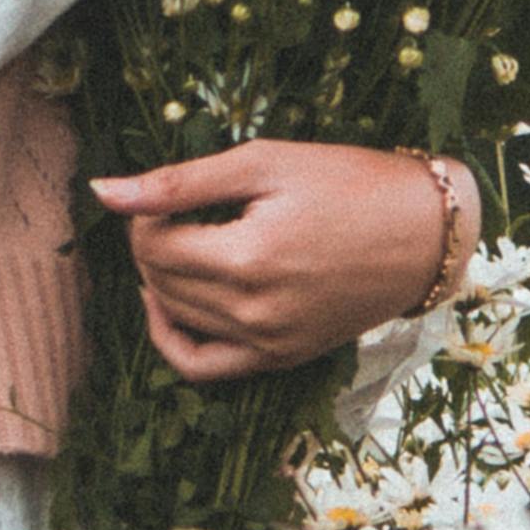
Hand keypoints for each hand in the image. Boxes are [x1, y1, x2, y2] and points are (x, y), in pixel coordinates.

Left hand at [93, 138, 457, 384]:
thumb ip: (179, 181)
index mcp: (248, 258)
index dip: (146, 214)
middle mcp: (254, 312)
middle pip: (159, 282)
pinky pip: (202, 367)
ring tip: (182, 243)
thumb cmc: (350, 184)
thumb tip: (103, 191)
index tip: (170, 192)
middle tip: (175, 211)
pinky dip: (174, 339)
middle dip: (151, 243)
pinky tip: (170, 303)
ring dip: (160, 280)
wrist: (426, 233)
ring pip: (175, 318)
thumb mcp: (264, 162)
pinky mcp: (281, 359)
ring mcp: (268, 343)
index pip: (152, 245)